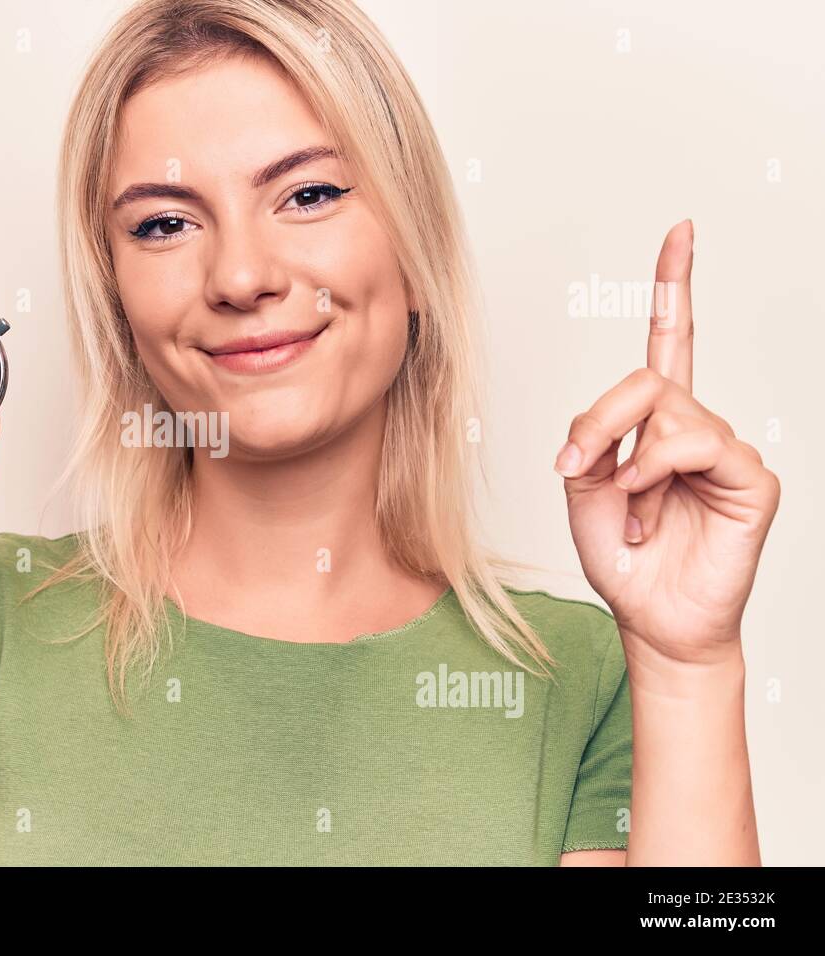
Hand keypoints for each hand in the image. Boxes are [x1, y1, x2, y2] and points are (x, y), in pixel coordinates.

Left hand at [556, 221, 779, 664]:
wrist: (650, 617)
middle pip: (648, 376)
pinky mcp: (751, 477)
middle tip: (581, 466)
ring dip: (631, 468)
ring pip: (669, 412)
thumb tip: (606, 423)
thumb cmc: (621, 556)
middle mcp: (695, 426)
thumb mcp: (582, 488)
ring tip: (635, 517)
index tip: (680, 232)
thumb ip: (590, 436)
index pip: (668, 341)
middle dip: (603, 420)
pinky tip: (653, 515)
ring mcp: (727, 449)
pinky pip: (697, 445)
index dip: (674, 286)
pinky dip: (657, 476)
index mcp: (655, 422)